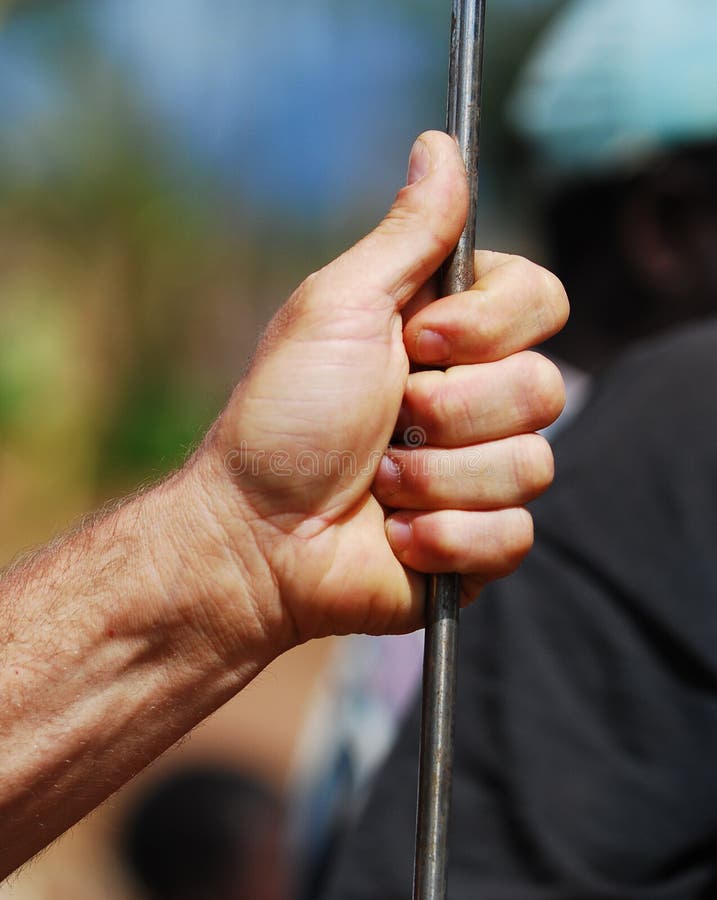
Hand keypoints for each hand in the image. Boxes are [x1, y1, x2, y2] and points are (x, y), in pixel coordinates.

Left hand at [182, 131, 567, 658]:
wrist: (254, 534)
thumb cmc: (286, 415)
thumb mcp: (340, 308)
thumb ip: (407, 233)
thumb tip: (441, 142)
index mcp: (451, 333)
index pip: (542, 300)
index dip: (490, 325)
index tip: (418, 340)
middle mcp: (475, 397)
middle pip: (546, 386)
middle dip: (452, 410)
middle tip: (389, 422)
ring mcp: (480, 471)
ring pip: (532, 465)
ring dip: (437, 479)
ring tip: (379, 485)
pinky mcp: (478, 541)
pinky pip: (514, 535)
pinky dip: (446, 538)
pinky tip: (395, 536)